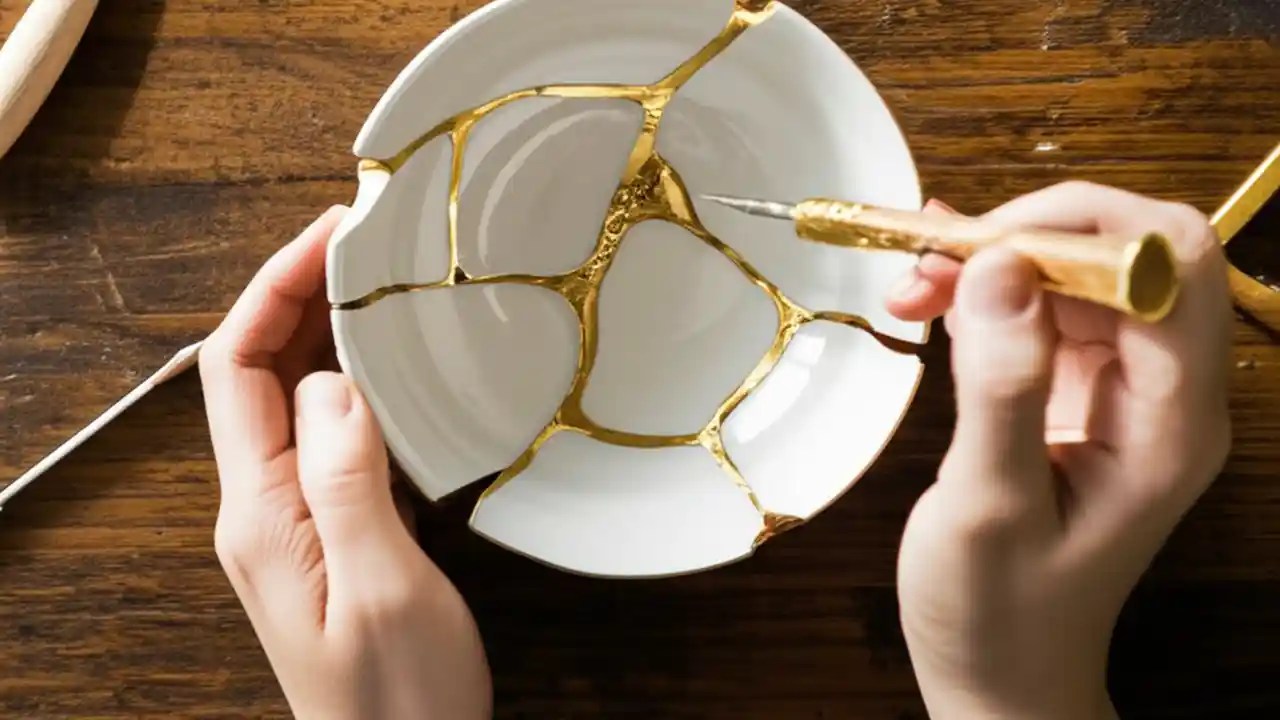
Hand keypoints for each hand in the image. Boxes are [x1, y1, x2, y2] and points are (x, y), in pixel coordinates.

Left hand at [198, 207, 491, 719]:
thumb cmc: (398, 700)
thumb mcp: (384, 590)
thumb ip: (349, 483)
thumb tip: (331, 382)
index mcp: (261, 516)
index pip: (235, 371)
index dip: (273, 290)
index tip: (331, 236)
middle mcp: (263, 511)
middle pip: (257, 373)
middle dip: (298, 293)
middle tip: (362, 239)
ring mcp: (295, 522)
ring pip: (294, 400)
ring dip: (326, 332)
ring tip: (379, 281)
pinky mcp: (332, 531)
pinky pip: (330, 435)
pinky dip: (357, 382)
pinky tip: (397, 367)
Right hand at [887, 183, 1231, 719]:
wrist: (1000, 670)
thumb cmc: (996, 610)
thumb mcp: (989, 505)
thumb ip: (1002, 385)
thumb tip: (999, 266)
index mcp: (1170, 420)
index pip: (1170, 264)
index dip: (1082, 227)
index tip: (980, 247)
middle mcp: (1163, 391)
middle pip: (1127, 253)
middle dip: (1027, 236)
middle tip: (930, 259)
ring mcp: (1122, 387)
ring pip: (1076, 270)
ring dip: (994, 261)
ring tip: (909, 286)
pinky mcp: (1076, 389)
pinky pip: (1043, 305)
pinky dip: (985, 289)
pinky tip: (926, 293)